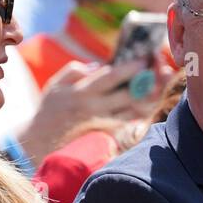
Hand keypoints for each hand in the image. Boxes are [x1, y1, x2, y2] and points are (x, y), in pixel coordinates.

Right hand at [19, 59, 152, 165]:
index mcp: (82, 93)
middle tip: (160, 72)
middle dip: (146, 83)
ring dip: (149, 100)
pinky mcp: (105, 136)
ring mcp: (101, 124)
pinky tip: (152, 106)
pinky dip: (141, 115)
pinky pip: (128, 124)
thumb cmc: (49, 110)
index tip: (144, 60)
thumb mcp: (56, 85)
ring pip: (132, 112)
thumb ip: (74, 71)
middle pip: (127, 95)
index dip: (129, 68)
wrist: (41, 142)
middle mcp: (94, 109)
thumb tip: (97, 65)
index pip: (110, 77)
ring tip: (161, 86)